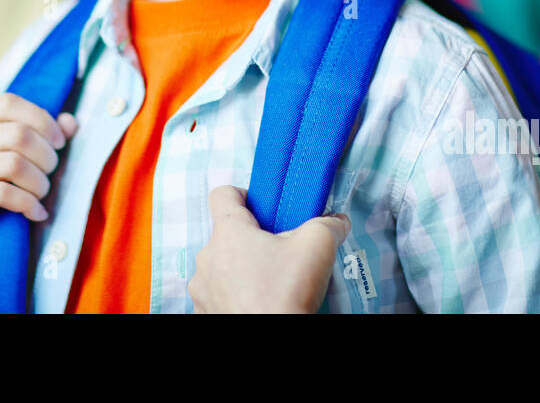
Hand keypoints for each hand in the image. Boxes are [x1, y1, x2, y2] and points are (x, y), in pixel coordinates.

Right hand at [0, 94, 77, 269]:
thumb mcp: (11, 160)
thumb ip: (39, 136)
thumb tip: (70, 121)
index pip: (8, 104)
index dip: (41, 119)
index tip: (60, 142)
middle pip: (16, 134)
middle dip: (45, 156)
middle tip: (52, 174)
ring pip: (12, 164)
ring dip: (39, 182)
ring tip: (43, 194)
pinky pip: (2, 194)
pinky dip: (28, 204)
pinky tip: (36, 213)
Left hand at [189, 185, 350, 312]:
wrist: (272, 345)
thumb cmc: (286, 293)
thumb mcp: (318, 246)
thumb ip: (328, 224)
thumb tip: (338, 221)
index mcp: (228, 233)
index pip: (222, 194)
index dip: (244, 195)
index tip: (263, 209)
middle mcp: (207, 257)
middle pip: (227, 235)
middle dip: (253, 241)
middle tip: (280, 254)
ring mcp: (202, 288)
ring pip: (222, 266)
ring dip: (242, 270)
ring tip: (271, 284)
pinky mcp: (204, 313)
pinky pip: (218, 294)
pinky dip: (235, 295)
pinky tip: (259, 303)